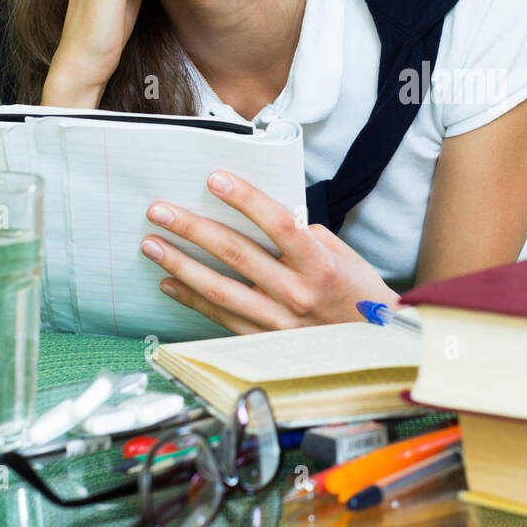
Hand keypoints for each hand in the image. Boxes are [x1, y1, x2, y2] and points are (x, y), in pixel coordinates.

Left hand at [139, 170, 398, 333]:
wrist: (374, 347)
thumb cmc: (358, 294)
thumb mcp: (342, 255)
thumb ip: (304, 235)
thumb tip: (262, 218)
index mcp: (320, 265)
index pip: (279, 224)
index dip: (246, 199)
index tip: (215, 179)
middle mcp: (296, 293)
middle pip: (237, 254)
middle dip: (193, 229)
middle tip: (160, 211)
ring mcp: (278, 321)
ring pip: (220, 289)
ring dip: (181, 264)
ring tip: (152, 244)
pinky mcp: (265, 342)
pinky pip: (221, 318)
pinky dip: (192, 299)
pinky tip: (169, 283)